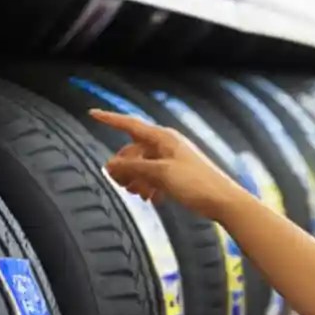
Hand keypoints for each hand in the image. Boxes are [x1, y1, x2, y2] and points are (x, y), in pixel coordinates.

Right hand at [88, 109, 248, 221]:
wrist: (223, 201)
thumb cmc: (195, 183)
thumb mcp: (160, 174)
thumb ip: (133, 167)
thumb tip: (109, 164)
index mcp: (163, 138)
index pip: (130, 125)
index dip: (110, 119)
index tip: (91, 113)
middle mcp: (167, 145)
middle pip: (134, 151)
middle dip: (124, 167)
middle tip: (119, 185)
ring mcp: (172, 160)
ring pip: (143, 166)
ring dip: (137, 180)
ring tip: (139, 195)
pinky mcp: (178, 175)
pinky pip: (155, 177)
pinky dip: (150, 187)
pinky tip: (153, 199)